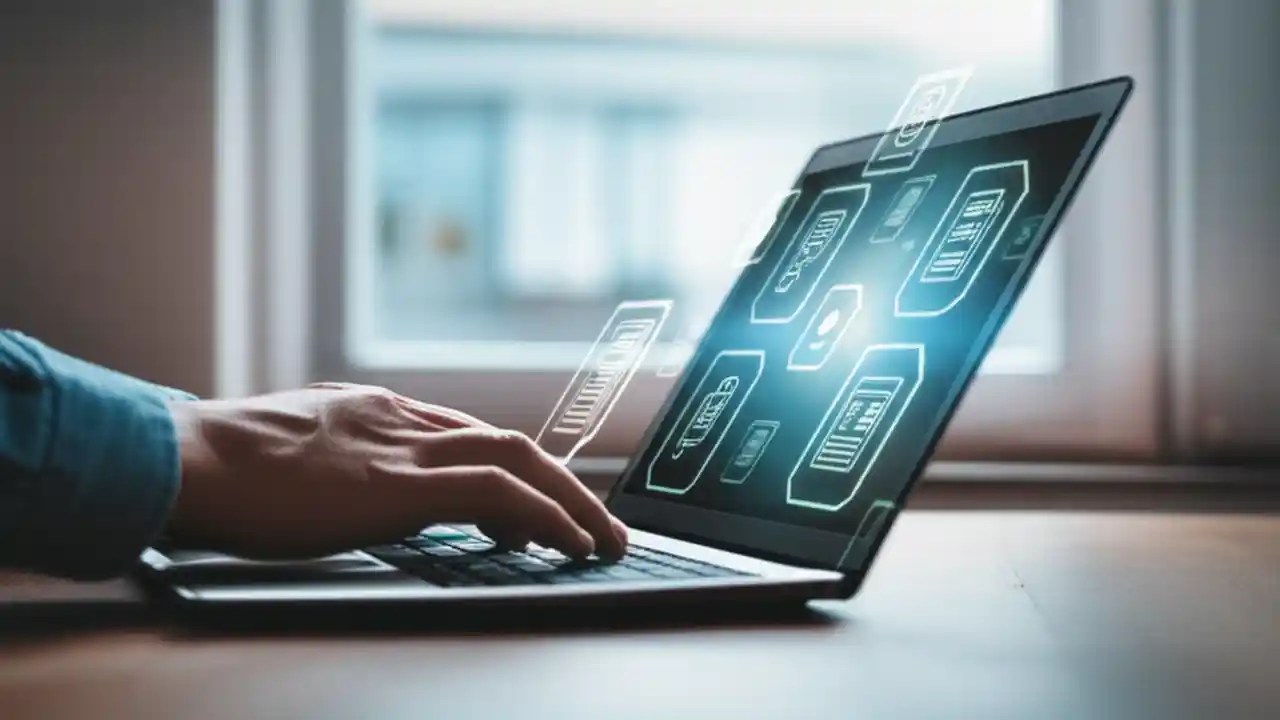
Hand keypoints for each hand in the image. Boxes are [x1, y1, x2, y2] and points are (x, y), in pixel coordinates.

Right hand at [165, 383, 626, 560]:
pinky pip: (498, 491)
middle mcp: (399, 417)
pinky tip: (567, 542)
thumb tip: (345, 493)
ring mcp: (403, 445)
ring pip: (517, 458)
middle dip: (560, 484)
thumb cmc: (217, 467)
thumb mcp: (289, 455)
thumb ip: (332, 464)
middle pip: (507, 441)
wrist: (183, 458)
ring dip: (568, 502)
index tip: (534, 504)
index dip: (510, 470)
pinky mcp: (401, 483)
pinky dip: (544, 514)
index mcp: (372, 411)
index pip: (465, 434)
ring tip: (597, 540)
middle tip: (593, 523)